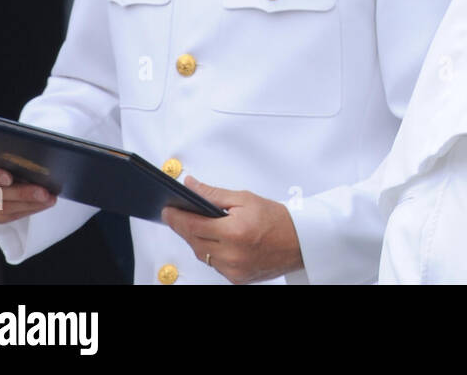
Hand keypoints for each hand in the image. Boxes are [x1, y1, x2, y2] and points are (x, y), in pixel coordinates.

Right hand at [0, 150, 55, 223]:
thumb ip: (7, 150)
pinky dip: (23, 212)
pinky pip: (2, 218)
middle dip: (22, 193)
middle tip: (44, 192)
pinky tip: (39, 206)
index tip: (9, 178)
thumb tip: (32, 159)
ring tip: (47, 199)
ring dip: (27, 205)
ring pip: (0, 208)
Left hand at [161, 176, 303, 283]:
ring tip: (198, 226)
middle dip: (184, 227)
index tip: (167, 210)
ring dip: (196, 240)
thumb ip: (214, 194)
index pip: (193, 225)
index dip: (176, 218)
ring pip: (202, 255)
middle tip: (178, 215)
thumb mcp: (246, 199)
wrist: (300, 242)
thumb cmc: (277, 218)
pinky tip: (215, 240)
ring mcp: (233, 270)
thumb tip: (191, 187)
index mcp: (234, 231)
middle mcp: (232, 255)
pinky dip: (211, 252)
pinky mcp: (235, 279)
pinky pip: (214, 265)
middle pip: (194, 241)